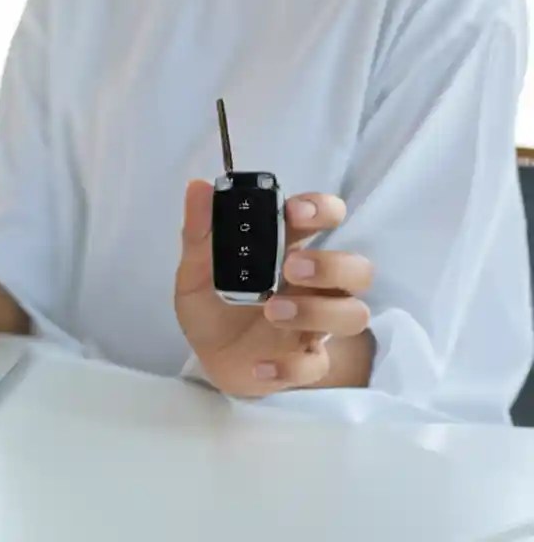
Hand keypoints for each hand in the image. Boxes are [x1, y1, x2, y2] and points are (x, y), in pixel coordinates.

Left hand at [175, 181, 374, 396]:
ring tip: (272, 312)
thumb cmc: (213, 306)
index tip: (296, 212)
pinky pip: (316, 365)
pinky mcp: (305, 362)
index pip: (325, 219)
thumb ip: (198, 233)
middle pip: (357, 269)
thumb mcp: (195, 271)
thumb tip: (198, 187)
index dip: (322, 209)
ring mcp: (315, 325)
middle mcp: (313, 285)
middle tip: (290, 267)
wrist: (207, 358)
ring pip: (353, 315)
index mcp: (289, 251)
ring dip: (317, 311)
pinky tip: (260, 365)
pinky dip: (290, 366)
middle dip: (331, 264)